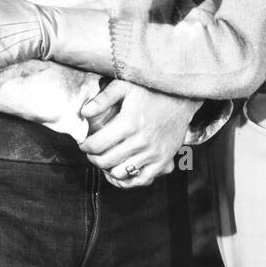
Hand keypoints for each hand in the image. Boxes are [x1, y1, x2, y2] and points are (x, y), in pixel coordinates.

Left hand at [78, 80, 198, 188]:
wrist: (181, 98)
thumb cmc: (151, 91)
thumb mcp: (125, 86)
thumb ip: (103, 98)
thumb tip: (84, 112)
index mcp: (129, 123)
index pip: (96, 145)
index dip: (85, 145)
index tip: (85, 142)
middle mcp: (142, 141)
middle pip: (105, 161)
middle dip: (93, 157)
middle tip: (93, 151)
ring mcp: (154, 153)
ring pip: (120, 173)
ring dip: (108, 168)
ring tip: (107, 159)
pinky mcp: (164, 161)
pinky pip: (141, 180)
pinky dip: (128, 180)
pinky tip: (121, 170)